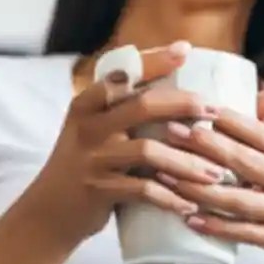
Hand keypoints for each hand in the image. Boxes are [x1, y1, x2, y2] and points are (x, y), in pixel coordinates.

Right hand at [17, 41, 226, 245]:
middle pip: (141, 105)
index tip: (184, 51)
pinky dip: (169, 198)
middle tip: (214, 112)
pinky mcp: (97, 189)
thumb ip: (122, 112)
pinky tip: (189, 205)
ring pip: (148, 151)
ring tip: (215, 173)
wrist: (47, 212)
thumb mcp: (92, 131)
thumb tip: (178, 90)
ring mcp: (91, 158)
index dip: (153, 61)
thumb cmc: (85, 166)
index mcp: (86, 106)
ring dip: (187, 162)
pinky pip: (142, 190)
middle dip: (183, 105)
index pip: (121, 74)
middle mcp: (87, 128)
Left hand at [160, 88, 263, 263]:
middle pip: (249, 163)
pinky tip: (190, 220)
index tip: (200, 110)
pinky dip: (218, 227)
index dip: (233, 123)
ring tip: (166, 177)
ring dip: (200, 189)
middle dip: (208, 147)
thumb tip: (263, 93)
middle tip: (172, 133)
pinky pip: (247, 234)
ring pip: (241, 200)